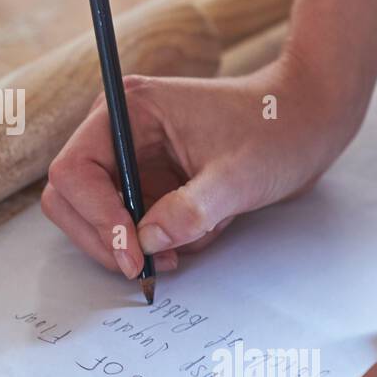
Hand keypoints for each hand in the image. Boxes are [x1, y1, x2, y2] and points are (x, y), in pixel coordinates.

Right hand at [42, 53, 363, 278]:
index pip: (74, 170)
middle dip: (104, 237)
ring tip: (184, 247)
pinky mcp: (147, 179)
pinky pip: (129, 224)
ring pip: (95, 216)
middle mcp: (118, 130)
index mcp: (128, 109)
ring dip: (133, 243)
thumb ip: (191, 210)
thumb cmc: (276, 129)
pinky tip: (197, 233)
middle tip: (143, 267)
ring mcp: (131, 157)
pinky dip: (156, 241)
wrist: (306, 121)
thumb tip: (147, 244)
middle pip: (69, 196)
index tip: (132, 254)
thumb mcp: (238, 175)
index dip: (96, 217)